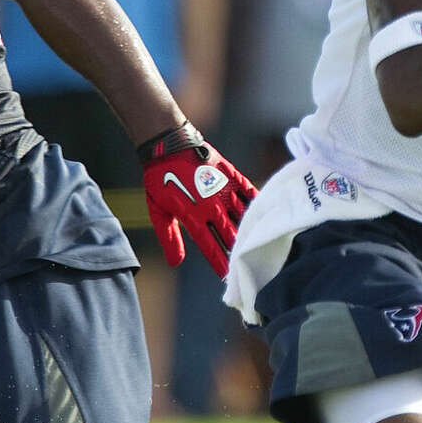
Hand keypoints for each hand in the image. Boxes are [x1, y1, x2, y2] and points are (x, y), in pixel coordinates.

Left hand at [136, 123, 255, 276]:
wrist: (169, 145)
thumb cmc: (160, 179)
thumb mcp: (158, 211)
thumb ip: (169, 238)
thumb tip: (176, 262)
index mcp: (194, 217)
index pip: (211, 247)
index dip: (220, 264)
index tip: (228, 277)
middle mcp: (213, 206)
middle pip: (231, 235)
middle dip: (238, 252)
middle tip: (247, 266)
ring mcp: (224, 190)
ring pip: (243, 216)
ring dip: (250, 232)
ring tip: (259, 245)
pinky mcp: (231, 176)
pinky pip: (249, 193)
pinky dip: (256, 204)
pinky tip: (263, 214)